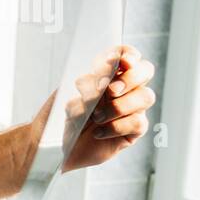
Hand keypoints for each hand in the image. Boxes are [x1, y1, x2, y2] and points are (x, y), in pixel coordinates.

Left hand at [61, 44, 155, 171]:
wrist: (53, 145)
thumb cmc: (60, 116)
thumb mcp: (67, 94)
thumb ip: (88, 82)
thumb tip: (107, 71)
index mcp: (107, 74)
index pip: (128, 55)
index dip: (129, 54)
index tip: (122, 60)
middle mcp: (125, 88)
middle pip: (146, 71)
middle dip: (129, 78)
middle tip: (109, 91)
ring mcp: (132, 109)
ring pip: (145, 96)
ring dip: (119, 106)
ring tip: (95, 116)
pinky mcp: (133, 131)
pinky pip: (139, 123)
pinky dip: (116, 127)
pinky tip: (98, 133)